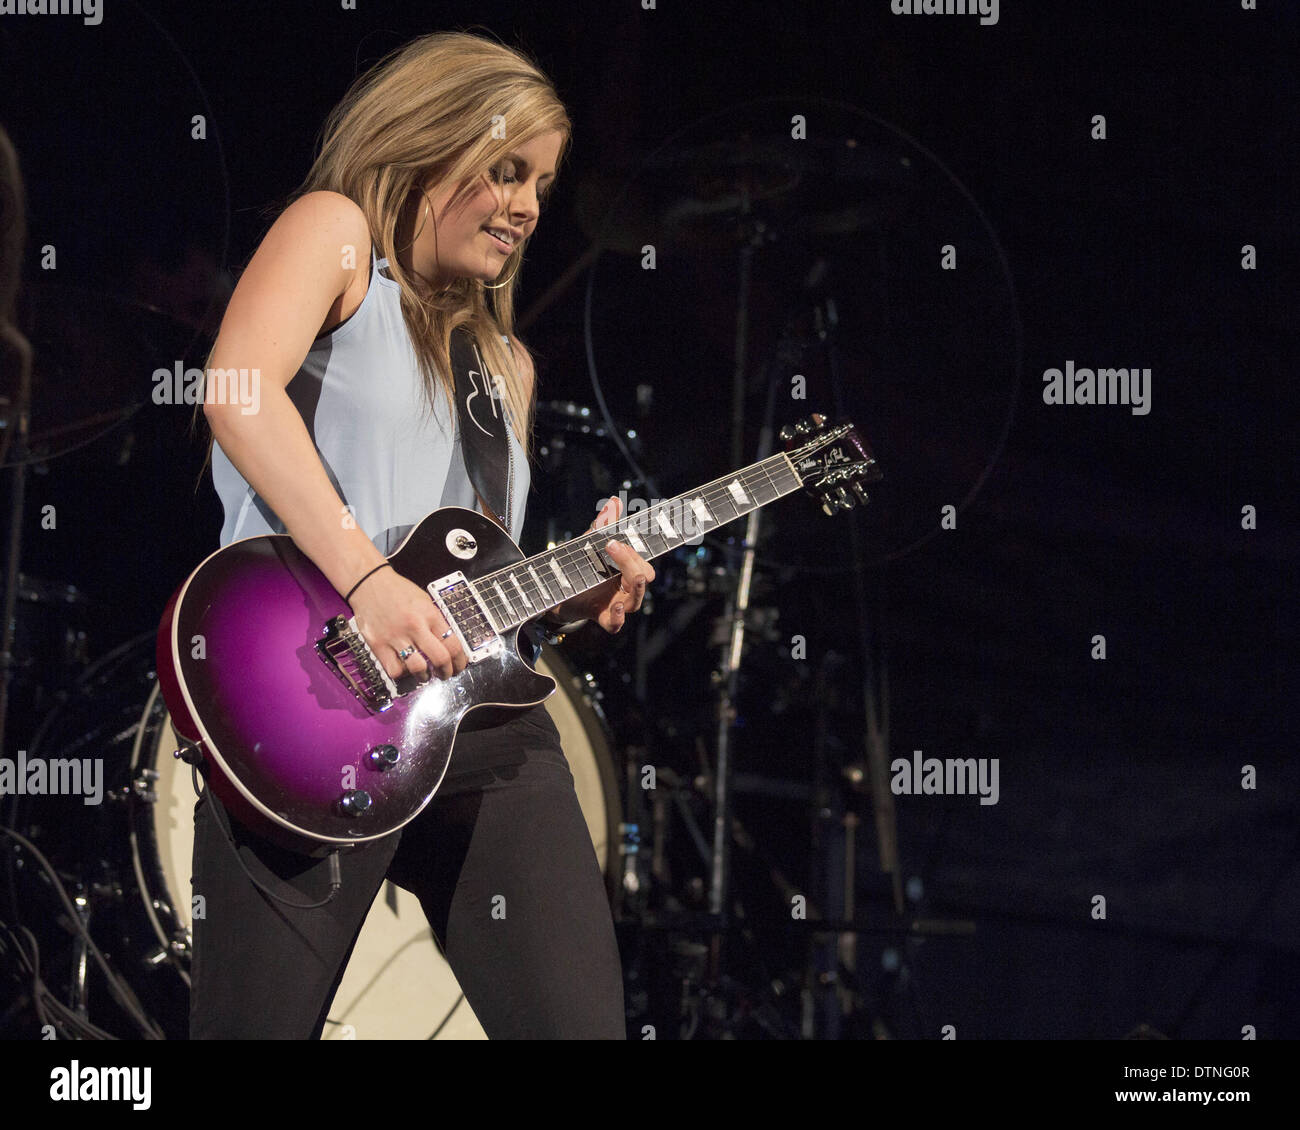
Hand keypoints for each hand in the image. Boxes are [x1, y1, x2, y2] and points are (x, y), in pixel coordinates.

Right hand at [347, 565, 466, 680]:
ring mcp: (396, 636)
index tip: (459, 666)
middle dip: (447, 672)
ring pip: (418, 668)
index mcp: (429, 614)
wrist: (369, 583)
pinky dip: (402, 673)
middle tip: (445, 674)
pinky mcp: (378, 644)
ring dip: (425, 676)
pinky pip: (394, 669)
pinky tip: (404, 668)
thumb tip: (449, 645)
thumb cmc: (398, 591)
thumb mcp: (424, 601)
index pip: (453, 644)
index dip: (460, 661)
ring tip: (425, 675)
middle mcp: (414, 626)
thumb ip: (435, 622)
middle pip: (440, 658)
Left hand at [550, 496, 654, 633]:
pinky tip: (614, 607)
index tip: (637, 534)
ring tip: (630, 574)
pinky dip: (617, 618)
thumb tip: (614, 501)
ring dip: (634, 587)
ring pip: (635, 600)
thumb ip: (603, 525)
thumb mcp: (589, 544)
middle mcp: (626, 587)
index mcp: (627, 569)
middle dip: (632, 561)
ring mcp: (616, 604)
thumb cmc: (581, 568)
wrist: (557, 592)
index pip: (644, 561)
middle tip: (613, 545)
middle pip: (643, 577)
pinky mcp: (601, 616)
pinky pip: (615, 624)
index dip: (643, 550)